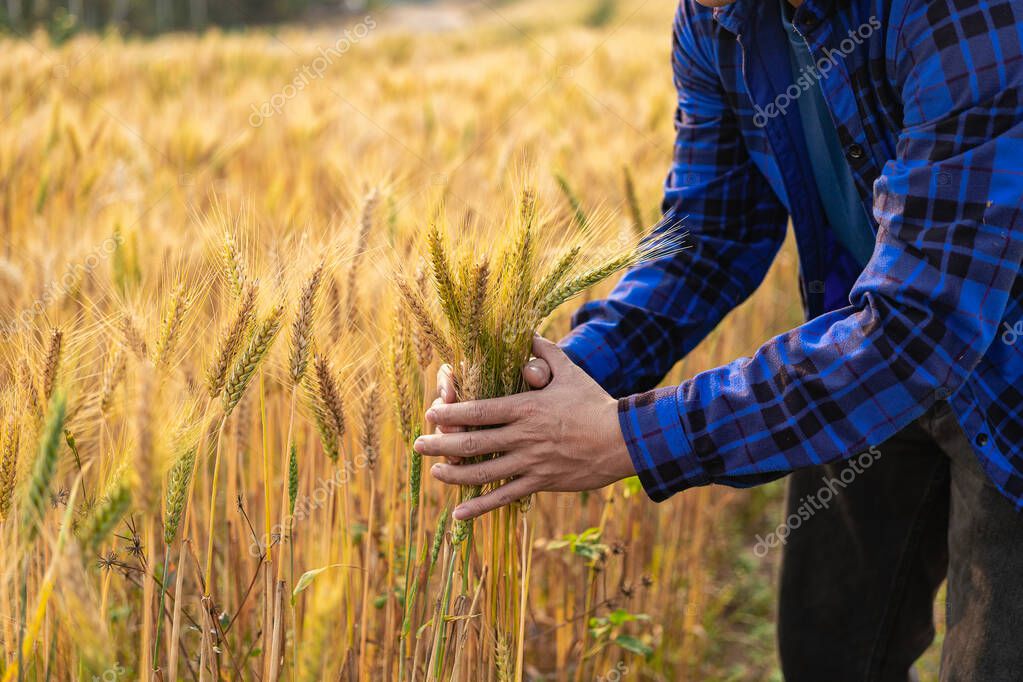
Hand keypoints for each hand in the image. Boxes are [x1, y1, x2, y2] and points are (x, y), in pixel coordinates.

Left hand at [416, 335, 634, 520]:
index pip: (479, 410)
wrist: (623, 439)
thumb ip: (544, 352)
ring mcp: (531, 462)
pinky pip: (505, 497)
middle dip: (441, 444)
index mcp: (526, 408)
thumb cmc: (594, 402)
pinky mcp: (541, 482)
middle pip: (473, 442)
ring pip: (483, 472)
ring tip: (436, 472)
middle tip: (418, 444)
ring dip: (454, 474)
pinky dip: (480, 507)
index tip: (432, 413)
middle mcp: (524, 436)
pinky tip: (459, 514)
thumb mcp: (569, 371)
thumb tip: (526, 332)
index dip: (451, 413)